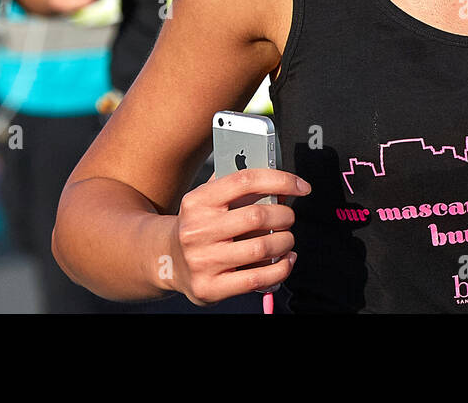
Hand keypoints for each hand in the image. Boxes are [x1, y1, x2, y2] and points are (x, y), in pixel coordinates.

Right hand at [167, 167, 308, 304]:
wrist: (166, 259)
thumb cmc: (198, 224)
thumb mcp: (207, 199)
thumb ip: (238, 187)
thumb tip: (281, 184)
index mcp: (197, 201)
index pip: (245, 180)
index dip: (280, 180)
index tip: (301, 187)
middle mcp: (196, 230)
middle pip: (257, 216)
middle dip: (285, 216)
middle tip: (289, 217)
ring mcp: (202, 261)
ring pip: (262, 247)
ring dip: (285, 241)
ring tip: (286, 239)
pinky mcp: (210, 288)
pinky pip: (258, 278)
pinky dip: (281, 268)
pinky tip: (285, 260)